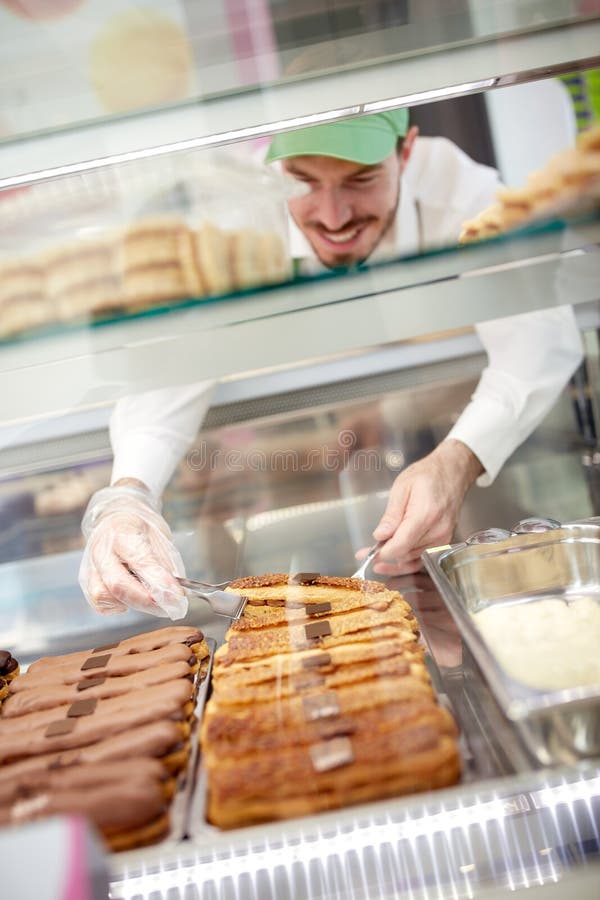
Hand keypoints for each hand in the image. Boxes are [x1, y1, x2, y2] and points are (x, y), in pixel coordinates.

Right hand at [78, 480, 186, 618]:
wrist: (116, 518)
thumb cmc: (141, 528)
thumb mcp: (159, 537)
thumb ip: (164, 565)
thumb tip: (173, 594)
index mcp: (121, 532)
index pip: (140, 560)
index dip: (160, 582)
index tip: (177, 596)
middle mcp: (100, 549)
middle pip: (118, 584)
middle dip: (147, 601)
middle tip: (169, 605)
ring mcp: (90, 565)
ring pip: (104, 595)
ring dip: (132, 604)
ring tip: (151, 599)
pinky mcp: (86, 580)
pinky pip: (99, 602)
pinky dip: (117, 605)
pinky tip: (131, 598)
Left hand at [357, 440, 482, 575]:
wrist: (452, 471)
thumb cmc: (428, 475)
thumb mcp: (402, 487)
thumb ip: (391, 515)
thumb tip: (380, 536)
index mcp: (425, 515)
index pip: (401, 545)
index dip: (382, 553)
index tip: (366, 555)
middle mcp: (438, 531)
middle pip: (405, 553)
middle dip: (384, 554)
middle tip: (365, 553)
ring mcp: (443, 538)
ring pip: (413, 558)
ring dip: (395, 559)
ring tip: (376, 553)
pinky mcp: (444, 541)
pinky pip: (424, 557)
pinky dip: (408, 562)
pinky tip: (394, 562)